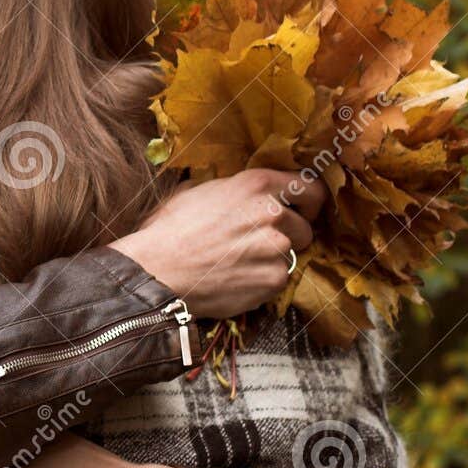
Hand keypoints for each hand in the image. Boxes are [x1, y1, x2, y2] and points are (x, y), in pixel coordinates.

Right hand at [111, 169, 324, 318]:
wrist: (156, 271)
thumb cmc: (169, 230)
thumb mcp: (197, 190)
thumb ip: (233, 188)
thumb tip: (244, 191)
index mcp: (257, 184)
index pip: (311, 189)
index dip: (307, 204)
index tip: (300, 213)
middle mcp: (274, 214)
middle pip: (304, 228)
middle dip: (288, 236)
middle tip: (259, 244)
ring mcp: (277, 249)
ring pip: (290, 256)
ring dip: (272, 261)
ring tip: (239, 263)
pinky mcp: (273, 280)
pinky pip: (278, 280)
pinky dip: (262, 282)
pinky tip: (235, 280)